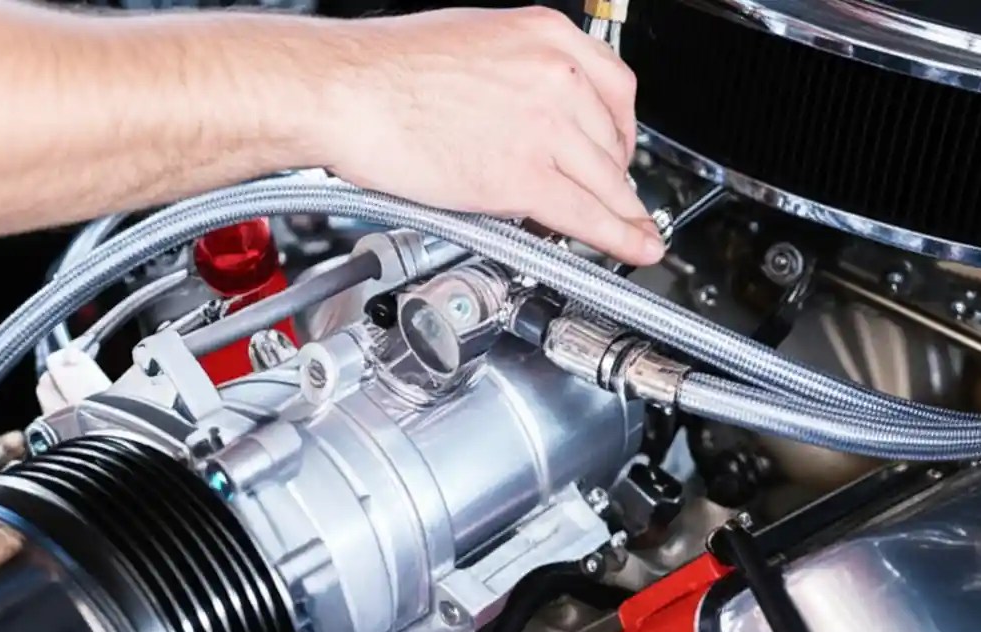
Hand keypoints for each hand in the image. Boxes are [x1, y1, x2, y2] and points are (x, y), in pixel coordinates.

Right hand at [313, 7, 663, 264]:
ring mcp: (544, 127)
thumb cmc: (385, 68)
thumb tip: (526, 112)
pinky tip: (635, 246)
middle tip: (610, 198)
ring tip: (632, 232)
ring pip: (605, 182)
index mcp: (546, 36)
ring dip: (620, 212)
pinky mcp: (522, 176)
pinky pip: (586, 215)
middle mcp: (556, 76)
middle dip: (613, 176)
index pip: (615, 90)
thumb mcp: (474, 44)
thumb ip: (516, 76)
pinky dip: (618, 236)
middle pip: (612, 141)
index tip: (619, 151)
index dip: (622, 131)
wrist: (345, 89)